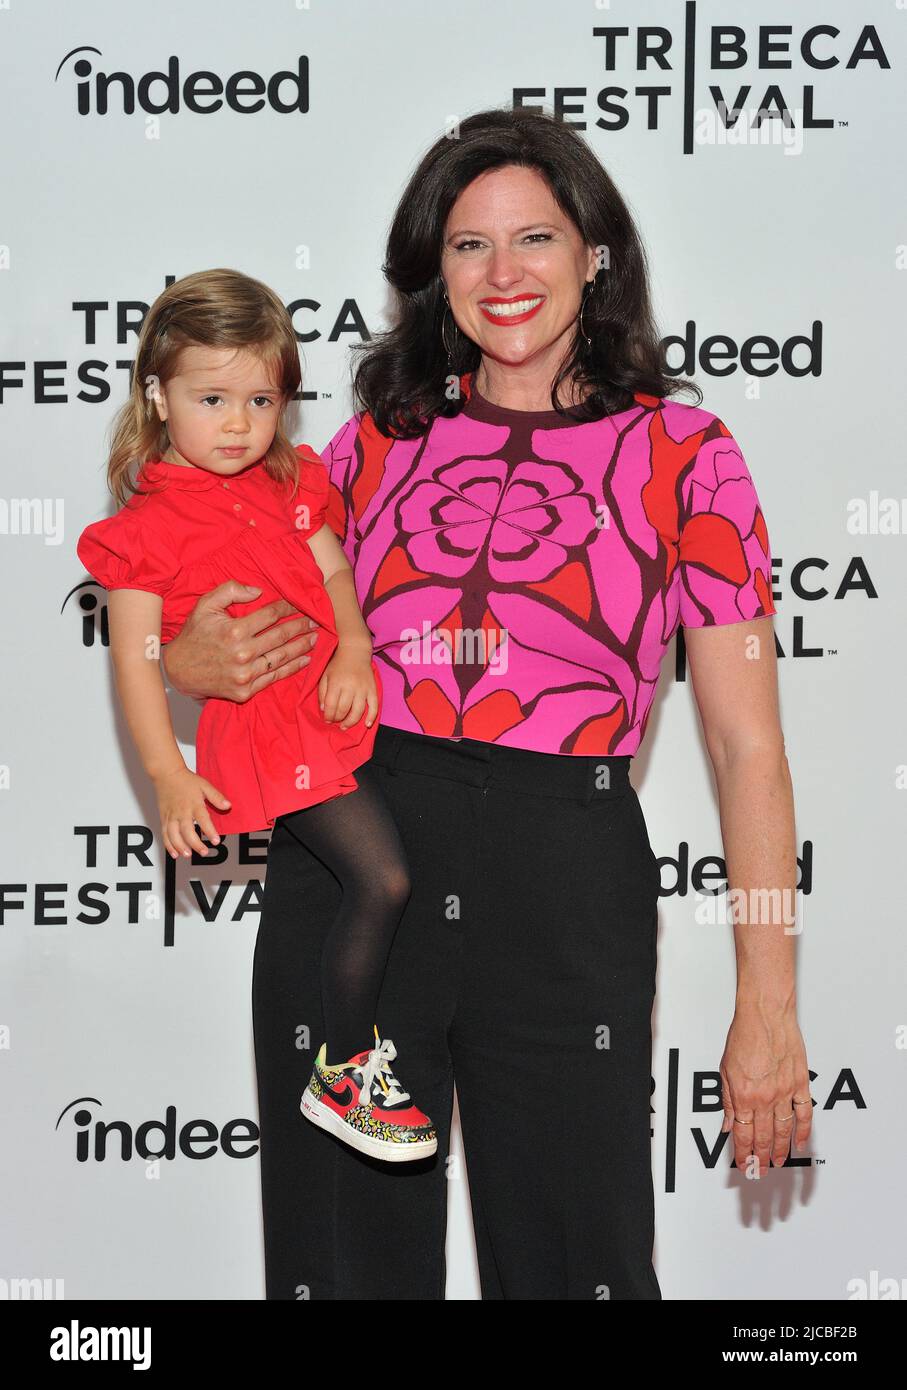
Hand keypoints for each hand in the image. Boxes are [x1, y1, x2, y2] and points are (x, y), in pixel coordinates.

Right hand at [154, 766, 231, 858]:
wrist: (166, 774)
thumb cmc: (186, 780)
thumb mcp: (205, 785)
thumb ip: (216, 797)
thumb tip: (228, 806)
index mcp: (193, 804)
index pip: (203, 820)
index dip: (210, 831)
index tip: (216, 841)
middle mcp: (181, 812)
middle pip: (188, 831)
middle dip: (196, 844)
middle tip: (204, 852)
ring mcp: (171, 816)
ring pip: (174, 835)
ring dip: (180, 847)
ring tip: (188, 855)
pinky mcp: (163, 818)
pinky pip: (165, 834)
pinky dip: (168, 845)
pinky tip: (174, 854)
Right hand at [160, 581, 319, 702]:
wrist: (178, 670)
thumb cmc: (194, 634)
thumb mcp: (205, 605)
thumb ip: (230, 590)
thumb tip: (258, 591)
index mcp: (234, 631)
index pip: (270, 615)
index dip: (288, 608)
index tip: (300, 603)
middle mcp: (242, 654)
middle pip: (281, 636)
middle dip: (301, 627)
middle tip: (316, 621)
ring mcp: (245, 675)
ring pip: (282, 658)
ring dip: (302, 647)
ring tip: (315, 639)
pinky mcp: (245, 691)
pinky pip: (274, 677)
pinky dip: (292, 669)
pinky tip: (305, 661)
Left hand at [318, 644, 377, 730]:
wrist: (355, 651)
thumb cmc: (337, 664)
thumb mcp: (325, 675)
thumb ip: (322, 693)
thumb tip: (324, 710)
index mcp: (336, 682)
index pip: (331, 705)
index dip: (328, 715)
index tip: (326, 719)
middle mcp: (350, 686)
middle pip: (343, 710)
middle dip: (337, 719)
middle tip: (335, 721)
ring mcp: (363, 689)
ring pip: (358, 711)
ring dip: (350, 722)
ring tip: (345, 726)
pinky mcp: (373, 689)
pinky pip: (374, 706)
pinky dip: (371, 717)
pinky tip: (366, 724)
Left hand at [719, 1005, 812, 1176]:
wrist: (766, 1015)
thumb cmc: (745, 1035)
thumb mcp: (725, 1069)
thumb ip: (728, 1100)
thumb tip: (727, 1124)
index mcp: (744, 1095)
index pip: (743, 1134)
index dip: (743, 1154)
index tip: (744, 1165)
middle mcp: (765, 1097)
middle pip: (763, 1136)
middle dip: (761, 1158)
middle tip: (761, 1171)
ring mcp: (785, 1092)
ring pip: (783, 1130)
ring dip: (780, 1150)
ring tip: (778, 1163)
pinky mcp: (800, 1083)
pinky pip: (804, 1113)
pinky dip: (803, 1130)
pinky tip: (801, 1143)